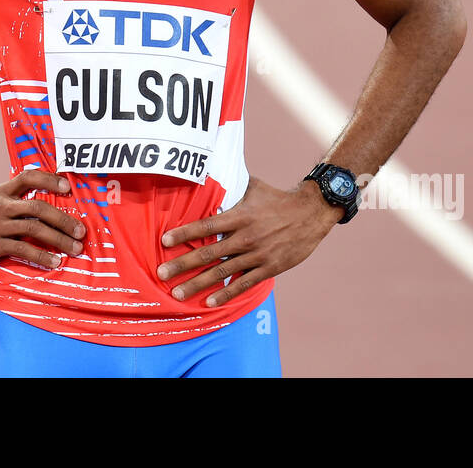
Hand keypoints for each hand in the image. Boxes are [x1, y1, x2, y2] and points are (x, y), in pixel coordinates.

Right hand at [0, 169, 85, 268]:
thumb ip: (17, 198)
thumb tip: (50, 200)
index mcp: (3, 191)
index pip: (28, 177)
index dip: (49, 180)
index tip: (68, 188)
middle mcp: (1, 205)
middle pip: (37, 206)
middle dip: (62, 219)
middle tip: (80, 231)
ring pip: (33, 228)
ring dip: (58, 238)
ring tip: (75, 248)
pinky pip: (22, 249)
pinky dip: (41, 255)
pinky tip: (54, 261)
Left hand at [157, 176, 339, 306]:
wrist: (311, 212)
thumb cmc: (278, 198)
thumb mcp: (253, 187)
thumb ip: (231, 186)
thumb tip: (210, 170)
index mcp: (239, 216)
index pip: (206, 226)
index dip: (184, 233)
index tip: (164, 241)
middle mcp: (245, 237)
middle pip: (208, 253)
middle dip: (182, 264)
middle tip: (161, 273)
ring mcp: (257, 255)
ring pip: (222, 272)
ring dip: (198, 284)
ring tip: (178, 292)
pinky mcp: (269, 268)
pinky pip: (244, 284)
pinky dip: (226, 294)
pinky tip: (209, 302)